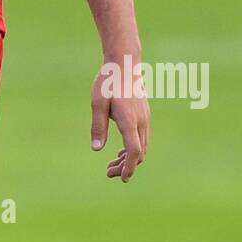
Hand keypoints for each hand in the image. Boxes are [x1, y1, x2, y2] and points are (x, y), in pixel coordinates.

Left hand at [90, 55, 149, 181]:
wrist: (124, 63)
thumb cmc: (108, 82)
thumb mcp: (98, 103)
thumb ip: (98, 126)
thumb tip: (96, 149)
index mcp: (129, 120)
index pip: (134, 151)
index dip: (129, 167)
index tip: (121, 178)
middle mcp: (141, 122)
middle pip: (139, 153)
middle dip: (126, 166)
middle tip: (108, 173)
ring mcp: (145, 118)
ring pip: (141, 146)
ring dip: (129, 158)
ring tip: (112, 164)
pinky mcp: (144, 115)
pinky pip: (142, 138)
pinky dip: (133, 148)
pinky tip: (120, 150)